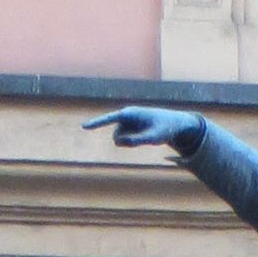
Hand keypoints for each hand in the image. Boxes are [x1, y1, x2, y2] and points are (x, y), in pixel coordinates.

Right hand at [83, 104, 203, 150]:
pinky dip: (131, 143)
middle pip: (116, 136)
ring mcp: (126, 122)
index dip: (96, 123)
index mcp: (130, 113)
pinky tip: (143, 136)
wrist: (174, 124)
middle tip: (145, 139)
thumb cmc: (165, 129)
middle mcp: (125, 116)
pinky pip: (123, 141)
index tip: (83, 127)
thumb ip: (137, 140)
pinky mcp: (129, 128)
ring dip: (130, 143)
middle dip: (126, 142)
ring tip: (146, 136)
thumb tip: (119, 142)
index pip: (109, 118)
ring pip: (119, 140)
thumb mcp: (153, 137)